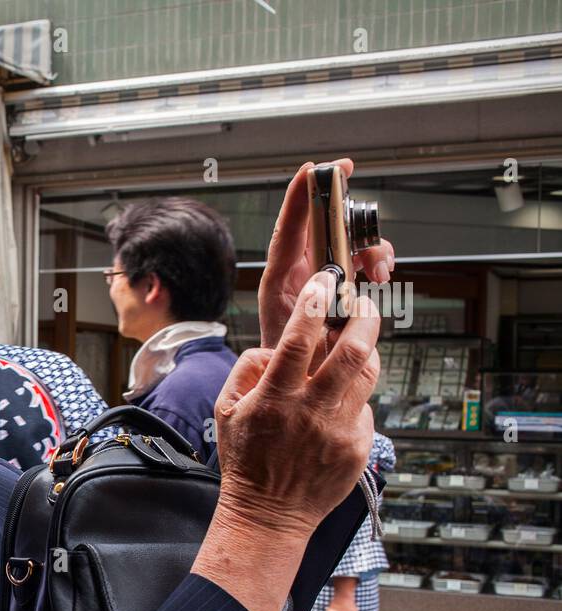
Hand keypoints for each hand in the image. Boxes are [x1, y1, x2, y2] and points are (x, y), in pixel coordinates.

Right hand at [213, 270, 380, 537]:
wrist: (269, 514)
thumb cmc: (246, 461)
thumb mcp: (226, 412)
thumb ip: (246, 370)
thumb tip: (274, 347)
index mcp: (274, 400)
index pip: (297, 341)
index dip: (313, 306)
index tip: (323, 283)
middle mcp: (310, 412)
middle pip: (351, 352)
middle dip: (363, 317)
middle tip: (363, 302)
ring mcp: (339, 431)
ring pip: (368, 374)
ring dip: (367, 350)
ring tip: (360, 340)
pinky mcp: (358, 447)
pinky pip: (364, 407)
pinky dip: (354, 396)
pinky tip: (339, 402)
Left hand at [259, 158, 395, 352]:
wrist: (306, 389)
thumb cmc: (291, 363)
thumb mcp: (292, 340)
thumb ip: (310, 312)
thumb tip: (342, 292)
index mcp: (280, 281)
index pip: (288, 231)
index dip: (299, 197)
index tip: (316, 168)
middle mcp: (303, 274)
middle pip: (327, 227)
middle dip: (350, 220)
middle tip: (363, 229)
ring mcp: (327, 278)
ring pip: (352, 241)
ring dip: (371, 246)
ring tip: (379, 269)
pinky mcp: (348, 287)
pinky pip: (366, 261)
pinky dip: (378, 262)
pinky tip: (383, 275)